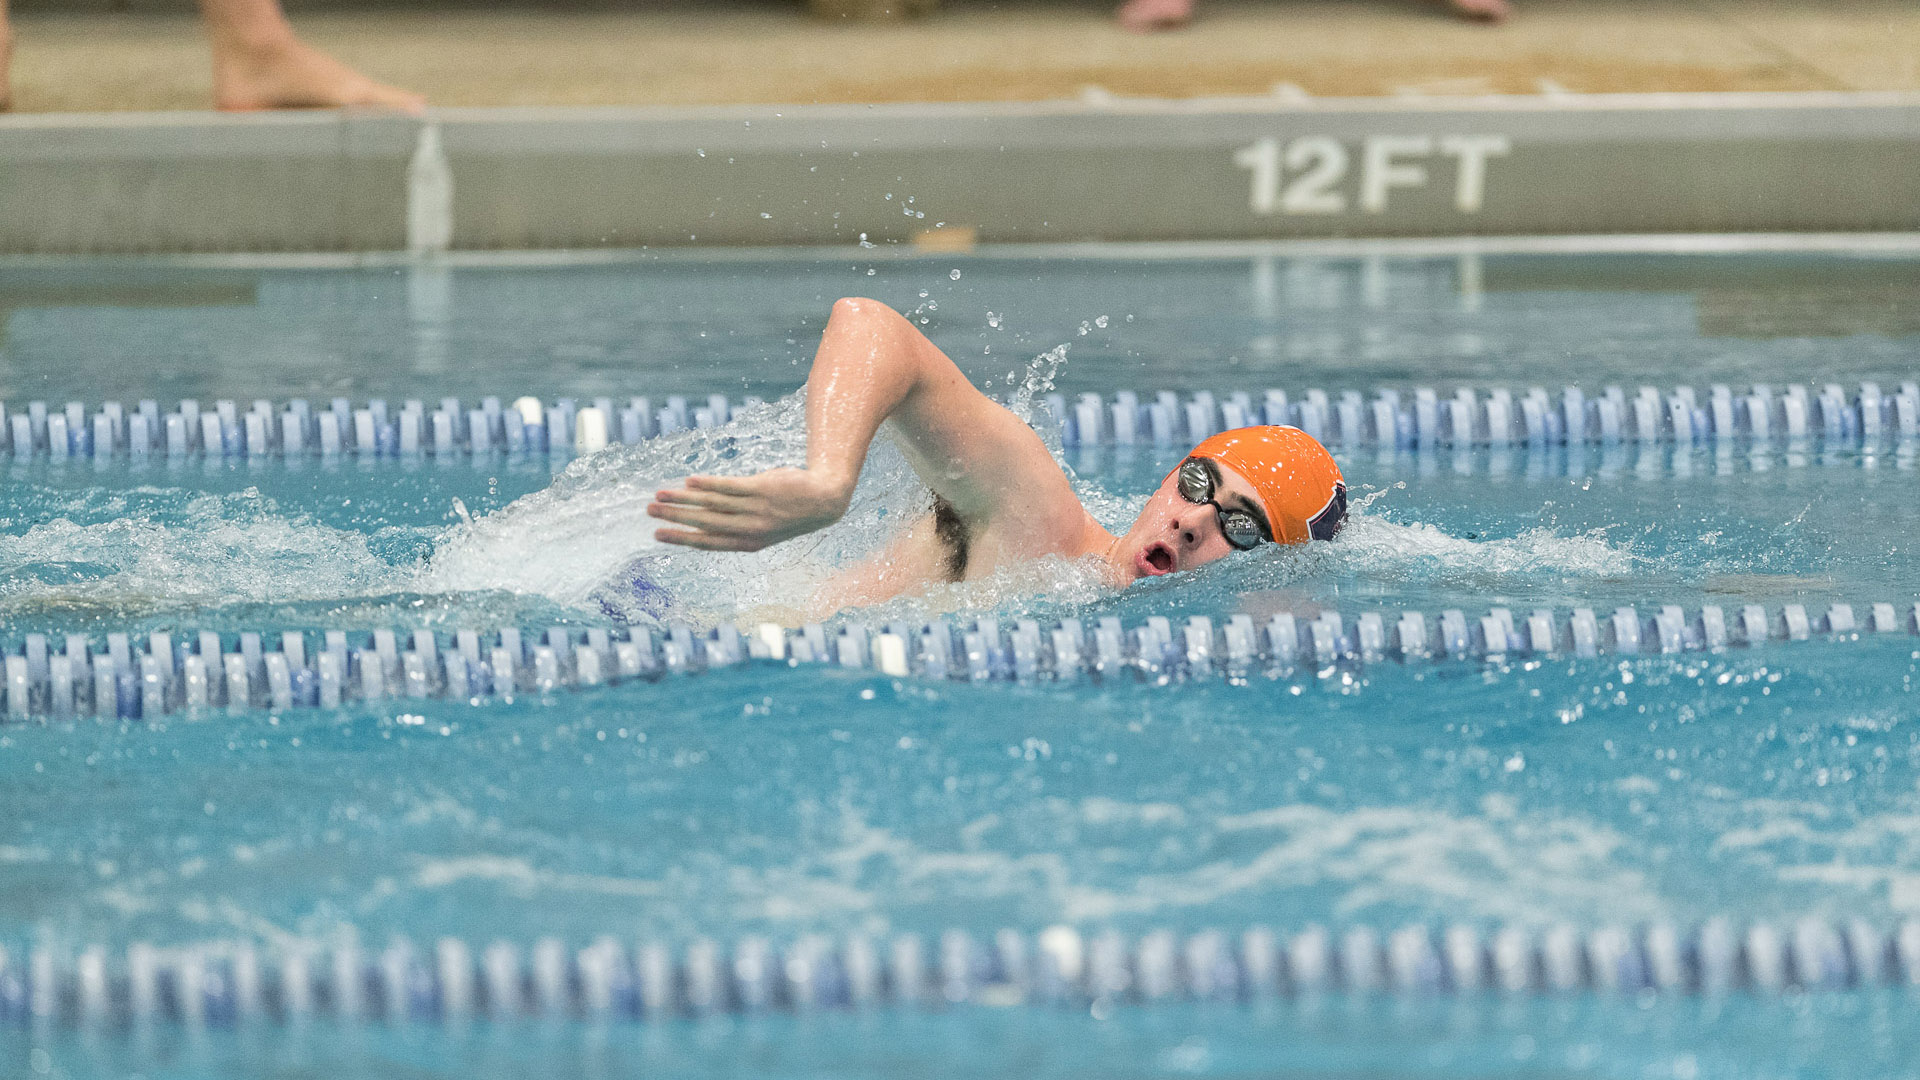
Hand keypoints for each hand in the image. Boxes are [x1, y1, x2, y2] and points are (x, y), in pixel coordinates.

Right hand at [648, 468, 851, 551]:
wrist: (824, 500)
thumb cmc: (787, 513)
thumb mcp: (762, 527)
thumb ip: (735, 525)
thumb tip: (703, 516)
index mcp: (748, 543)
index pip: (708, 543)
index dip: (681, 539)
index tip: (658, 535)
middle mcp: (750, 529)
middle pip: (704, 523)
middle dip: (674, 518)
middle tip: (649, 512)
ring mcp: (756, 509)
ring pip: (713, 504)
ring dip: (684, 499)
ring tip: (660, 494)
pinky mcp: (762, 488)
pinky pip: (730, 486)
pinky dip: (708, 484)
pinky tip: (689, 481)